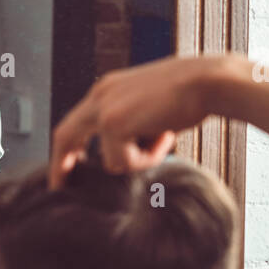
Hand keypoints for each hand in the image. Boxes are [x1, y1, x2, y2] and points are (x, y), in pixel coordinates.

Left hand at [48, 53, 247, 187]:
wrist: (209, 80)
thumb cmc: (191, 95)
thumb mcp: (151, 108)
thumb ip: (132, 126)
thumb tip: (121, 157)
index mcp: (108, 89)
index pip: (76, 121)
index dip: (69, 147)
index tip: (67, 166)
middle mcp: (100, 95)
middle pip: (64, 135)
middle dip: (61, 165)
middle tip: (58, 189)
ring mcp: (104, 108)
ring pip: (106, 158)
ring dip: (137, 160)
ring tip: (163, 140)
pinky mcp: (113, 123)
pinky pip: (122, 161)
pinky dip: (146, 159)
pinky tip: (165, 136)